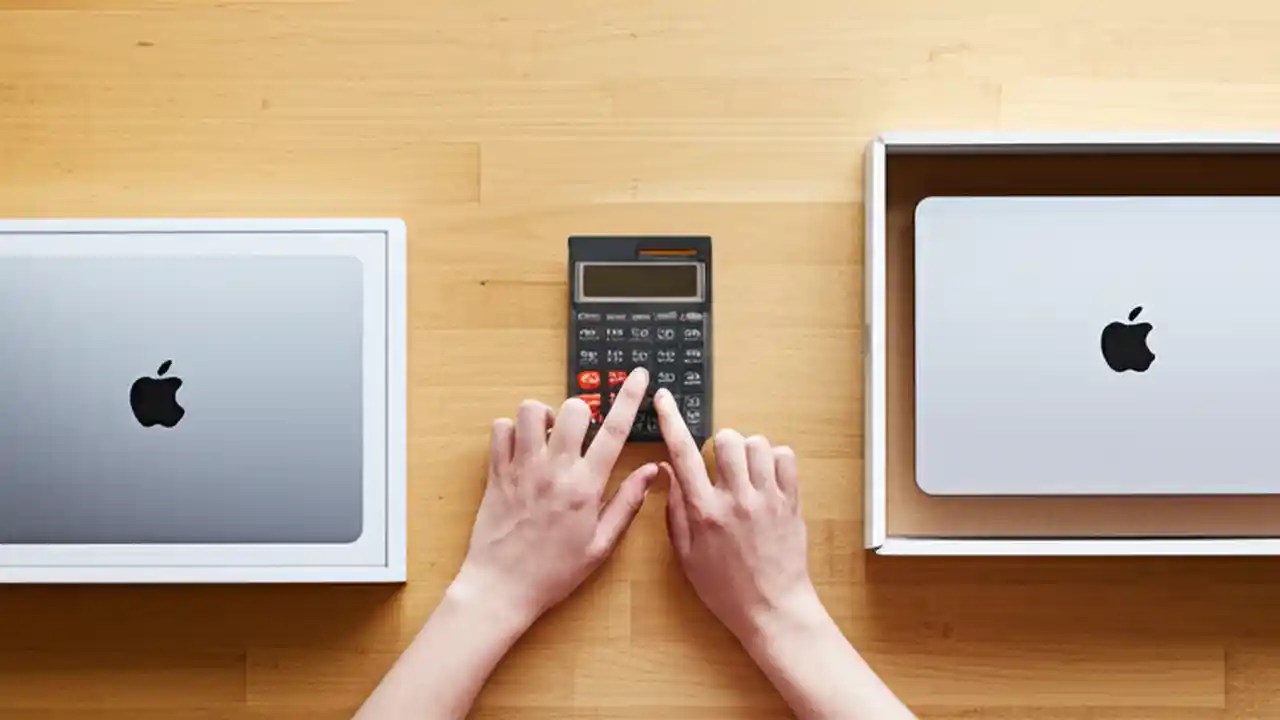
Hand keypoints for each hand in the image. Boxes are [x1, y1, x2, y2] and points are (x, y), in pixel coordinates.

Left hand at [452, 368, 657, 627]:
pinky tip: (521, 448)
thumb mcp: (601, 544)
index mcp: (586, 487)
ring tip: (547, 436)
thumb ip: (627, 503)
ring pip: (530, 410)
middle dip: (582, 410)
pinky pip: (500, 429)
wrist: (502, 588)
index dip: (631, 397)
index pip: (614, 430)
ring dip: (543, 415)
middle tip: (580, 431)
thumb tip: (652, 471)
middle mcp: (554, 470)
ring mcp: (522, 468)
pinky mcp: (496, 472)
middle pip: (573, 408)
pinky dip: (511, 430)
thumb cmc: (555, 572)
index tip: (640, 376)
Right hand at [656, 388, 823, 645]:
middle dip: (722, 442)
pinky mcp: (791, 503)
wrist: (772, 609)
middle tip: (721, 463)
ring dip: (748, 449)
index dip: (671, 420)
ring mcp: (767, 500)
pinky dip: (775, 459)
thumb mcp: (686, 555)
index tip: (664, 397)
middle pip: (728, 438)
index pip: (683, 454)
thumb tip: (667, 470)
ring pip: (758, 443)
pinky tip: (767, 477)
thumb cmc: (724, 588)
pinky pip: (786, 458)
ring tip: (746, 471)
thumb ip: (674, 510)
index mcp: (704, 512)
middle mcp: (736, 500)